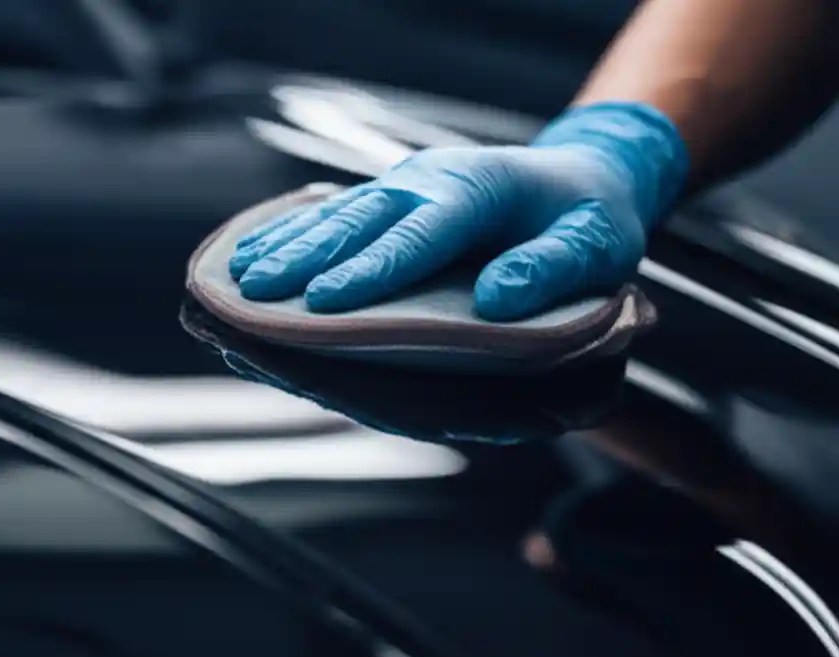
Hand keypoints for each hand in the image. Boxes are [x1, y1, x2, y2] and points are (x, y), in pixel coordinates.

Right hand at [229, 103, 686, 320]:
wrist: (581, 173)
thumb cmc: (590, 217)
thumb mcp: (597, 243)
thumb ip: (553, 267)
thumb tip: (497, 298)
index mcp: (479, 189)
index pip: (419, 234)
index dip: (372, 270)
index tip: (327, 301)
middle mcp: (430, 180)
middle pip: (361, 219)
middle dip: (306, 257)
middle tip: (257, 290)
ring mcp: (405, 183)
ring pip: (336, 213)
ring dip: (287, 243)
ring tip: (240, 273)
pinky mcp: (391, 195)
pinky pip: (334, 211)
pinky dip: (291, 230)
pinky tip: (254, 247)